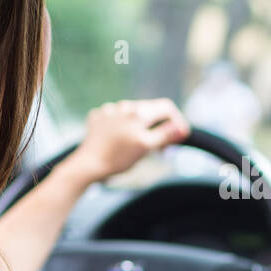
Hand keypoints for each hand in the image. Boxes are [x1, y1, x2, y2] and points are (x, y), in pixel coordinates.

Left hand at [65, 99, 189, 183]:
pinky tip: (117, 140)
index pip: (166, 107)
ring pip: (132, 114)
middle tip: (159, 148)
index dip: (176, 121)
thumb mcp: (146, 147)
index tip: (178, 136)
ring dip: (139, 127)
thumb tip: (182, 127)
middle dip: (158, 126)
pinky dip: (121, 127)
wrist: (88, 165)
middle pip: (150, 110)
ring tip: (135, 146)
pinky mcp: (98, 117)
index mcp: (139, 112)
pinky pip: (116, 118)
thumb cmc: (119, 158)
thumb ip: (166, 134)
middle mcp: (124, 106)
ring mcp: (109, 110)